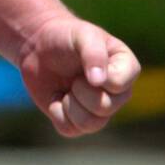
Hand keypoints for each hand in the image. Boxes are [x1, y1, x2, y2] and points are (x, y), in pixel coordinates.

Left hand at [16, 14, 139, 136]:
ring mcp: (99, 109)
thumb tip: (99, 82)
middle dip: (80, 90)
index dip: (99, 77)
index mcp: (126, 69)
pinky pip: (71, 129)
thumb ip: (93, 53)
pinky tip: (57, 97)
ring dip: (70, 104)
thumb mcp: (81, 34)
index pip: (120, 85)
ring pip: (90, 124)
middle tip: (74, 76)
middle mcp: (118, 93)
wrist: (38, 46)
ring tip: (67, 87)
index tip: (85, 61)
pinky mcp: (78, 121)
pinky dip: (57, 113)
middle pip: (105, 107)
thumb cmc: (65, 36)